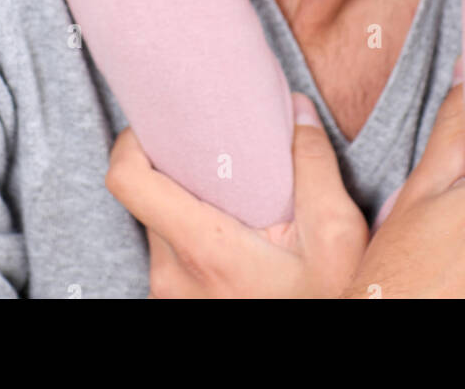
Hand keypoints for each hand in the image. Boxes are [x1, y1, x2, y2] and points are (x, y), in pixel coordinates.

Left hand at [105, 92, 369, 297]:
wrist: (327, 352)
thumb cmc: (328, 301)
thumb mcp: (337, 235)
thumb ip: (315, 166)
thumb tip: (297, 111)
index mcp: (202, 250)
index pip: (127, 182)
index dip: (131, 142)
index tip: (157, 124)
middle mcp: (172, 277)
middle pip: (147, 200)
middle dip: (176, 171)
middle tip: (215, 152)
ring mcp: (170, 298)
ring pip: (159, 230)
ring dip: (188, 207)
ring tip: (234, 197)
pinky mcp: (177, 308)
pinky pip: (169, 258)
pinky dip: (193, 237)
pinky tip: (234, 233)